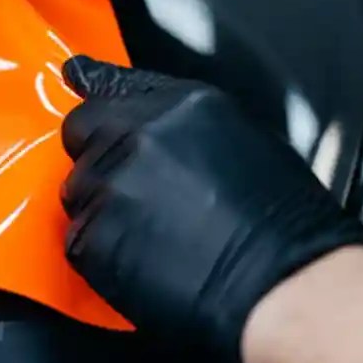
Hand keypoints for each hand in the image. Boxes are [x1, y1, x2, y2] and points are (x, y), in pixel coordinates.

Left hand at [60, 56, 362, 359]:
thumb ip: (186, 126)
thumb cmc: (285, 225)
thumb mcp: (246, 142)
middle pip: (82, 131)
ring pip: (78, 188)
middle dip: (98, 154)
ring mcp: (110, 185)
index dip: (94, 89)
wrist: (283, 284)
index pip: (112, 84)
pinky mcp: (93, 237)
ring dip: (101, 207)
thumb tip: (160, 129)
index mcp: (182, 105)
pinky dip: (102, 253)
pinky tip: (142, 263)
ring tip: (149, 236)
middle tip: (132, 189)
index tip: (77, 78)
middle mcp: (138, 135)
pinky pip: (79, 239)